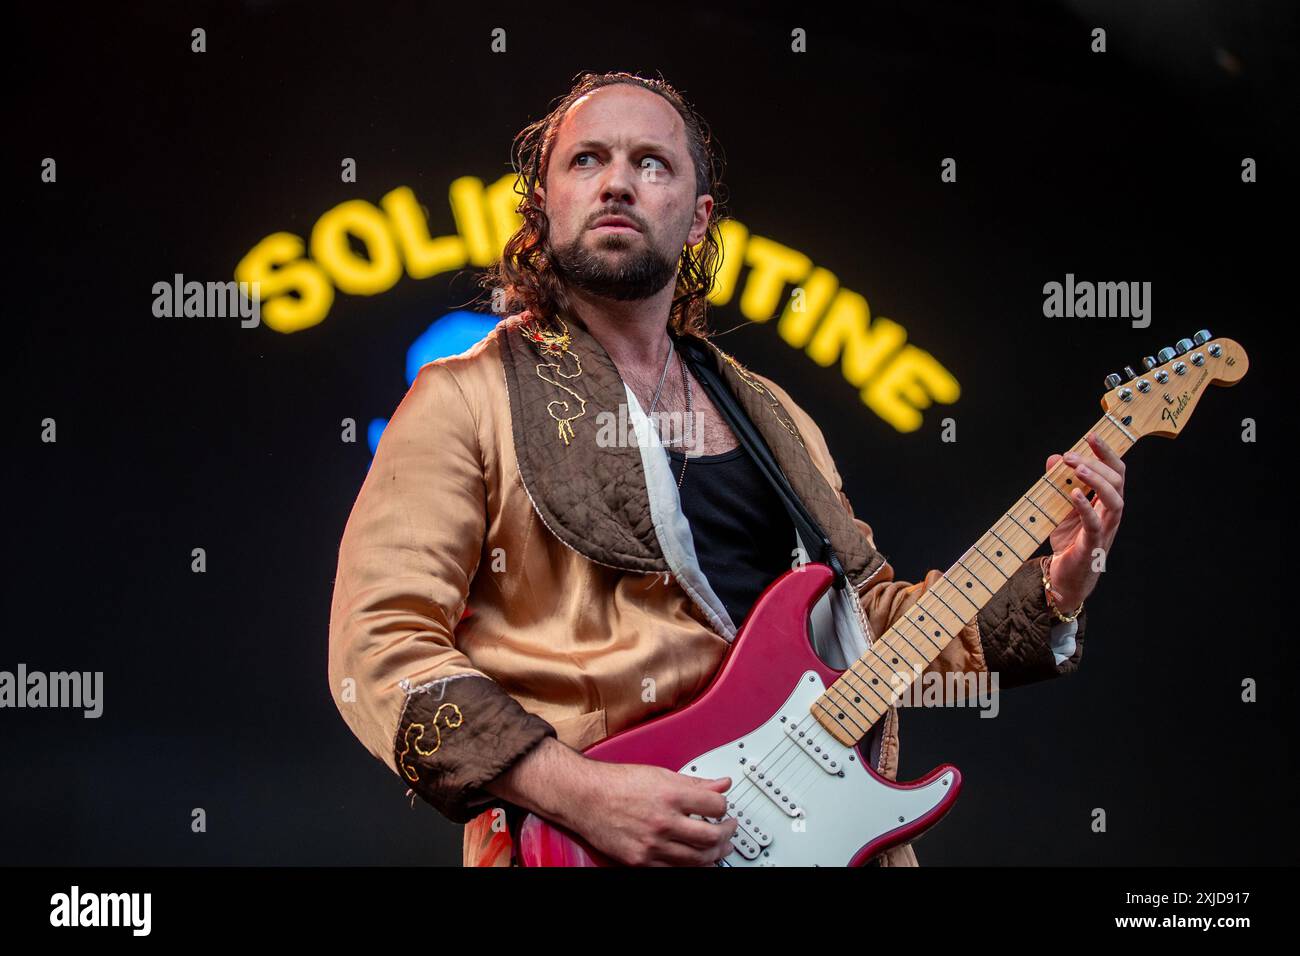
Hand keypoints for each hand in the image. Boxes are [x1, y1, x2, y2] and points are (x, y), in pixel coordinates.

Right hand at [569, 762, 737, 865]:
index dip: (724, 808)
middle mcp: (663, 822)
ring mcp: (652, 845)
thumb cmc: (617, 784)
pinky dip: (690, 866)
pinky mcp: (641, 861)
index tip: (723, 809)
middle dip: (727, 835)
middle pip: (711, 837)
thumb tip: (721, 784)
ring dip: (714, 854)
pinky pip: (674, 870)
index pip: (716, 806)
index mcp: (671, 796)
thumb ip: (695, 783)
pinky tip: (694, 859)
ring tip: (718, 847)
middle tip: (729, 830)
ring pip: (697, 859)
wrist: (586, 797)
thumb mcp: (660, 774)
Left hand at [1044, 432, 1125, 611]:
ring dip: (1097, 481)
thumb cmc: (1068, 542)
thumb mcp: (1060, 508)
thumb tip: (1054, 458)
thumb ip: (1058, 482)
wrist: (1064, 578)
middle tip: (1071, 455)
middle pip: (1117, 482)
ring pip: (1115, 501)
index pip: (1115, 472)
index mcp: (1106, 503)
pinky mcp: (1092, 545)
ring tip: (1078, 468)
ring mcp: (1105, 530)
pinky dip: (1085, 507)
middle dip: (1096, 463)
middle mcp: (1111, 515)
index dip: (1106, 452)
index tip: (1091, 435)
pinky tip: (1074, 493)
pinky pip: (1095, 524)